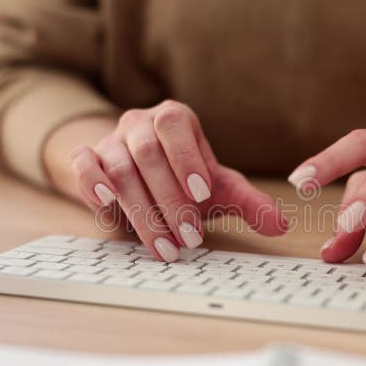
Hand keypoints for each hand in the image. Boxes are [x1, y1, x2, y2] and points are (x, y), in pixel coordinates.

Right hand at [69, 100, 286, 261]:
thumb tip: (281, 225)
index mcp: (174, 118)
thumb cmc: (184, 179)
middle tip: (190, 239)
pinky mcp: (89, 159)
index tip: (203, 196)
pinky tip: (107, 205)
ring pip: (120, 170)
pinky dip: (92, 183)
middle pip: (148, 155)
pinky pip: (84, 165)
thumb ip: (249, 202)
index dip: (186, 158)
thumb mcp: (218, 189)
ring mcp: (111, 140)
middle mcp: (139, 123)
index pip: (175, 126)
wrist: (141, 176)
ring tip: (165, 247)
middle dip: (170, 201)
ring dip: (143, 212)